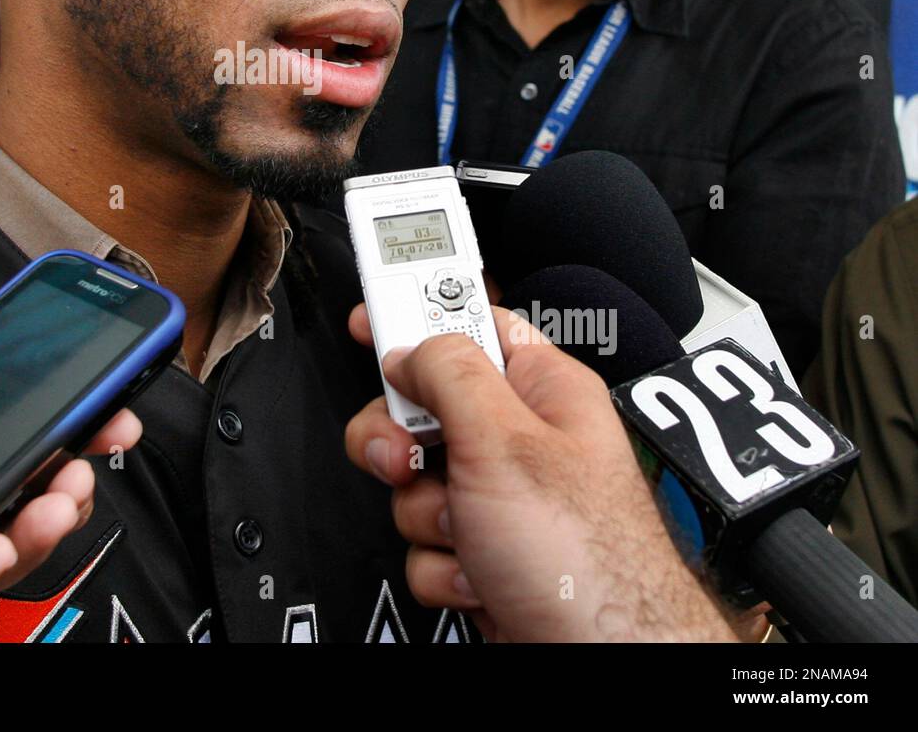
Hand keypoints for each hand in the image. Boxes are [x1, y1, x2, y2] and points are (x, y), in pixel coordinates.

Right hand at [344, 302, 735, 641]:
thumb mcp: (504, 441)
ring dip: (429, 517)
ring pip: (415, 483)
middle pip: (423, 409)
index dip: (416, 315)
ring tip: (473, 534)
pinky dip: (442, 566)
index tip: (372, 312)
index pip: (468, 324)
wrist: (599, 658)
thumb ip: (449, 375)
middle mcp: (521, 440)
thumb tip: (407, 348)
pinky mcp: (483, 554)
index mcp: (540, 389)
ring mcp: (499, 501)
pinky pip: (425, 542)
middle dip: (406, 444)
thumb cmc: (589, 555)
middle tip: (411, 457)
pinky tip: (482, 574)